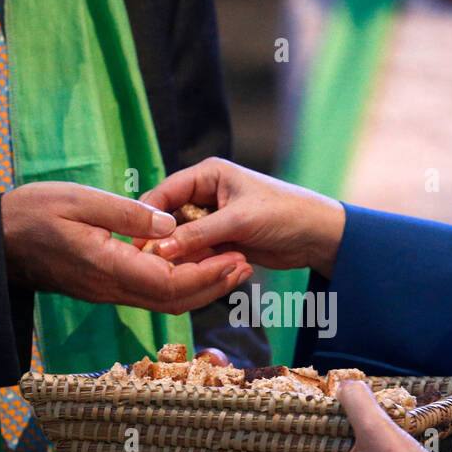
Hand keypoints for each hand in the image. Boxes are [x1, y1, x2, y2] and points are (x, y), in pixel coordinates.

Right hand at [1, 181, 252, 313]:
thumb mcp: (79, 200)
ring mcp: (108, 292)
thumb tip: (170, 224)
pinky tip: (196, 264)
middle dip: (214, 284)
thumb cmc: (31, 213)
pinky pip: (150, 293)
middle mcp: (111, 288)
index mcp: (108, 266)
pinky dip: (179, 283)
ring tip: (232, 265)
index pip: (169, 282)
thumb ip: (126, 214)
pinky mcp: (106, 287)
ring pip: (165, 301)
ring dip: (201, 286)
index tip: (236, 256)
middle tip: (245, 263)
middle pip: (174, 300)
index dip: (207, 274)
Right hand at [139, 158, 345, 276]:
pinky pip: (197, 253)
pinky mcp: (221, 240)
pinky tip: (188, 277)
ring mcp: (212, 219)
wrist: (318, 236)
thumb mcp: (238, 221)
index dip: (147, 217)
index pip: (165, 193)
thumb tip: (160, 250)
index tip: (134, 241)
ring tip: (171, 273)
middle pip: (169, 218)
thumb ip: (198, 235)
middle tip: (149, 264)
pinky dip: (194, 264)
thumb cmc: (285, 214)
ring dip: (179, 256)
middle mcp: (206, 194)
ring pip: (182, 239)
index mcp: (208, 175)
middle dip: (162, 240)